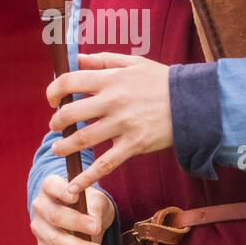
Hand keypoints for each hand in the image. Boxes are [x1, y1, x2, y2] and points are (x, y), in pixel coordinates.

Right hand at [30, 174, 115, 244]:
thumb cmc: (88, 202)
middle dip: (77, 223)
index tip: (76, 196)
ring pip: (55, 240)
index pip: (52, 186)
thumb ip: (94, 208)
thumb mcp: (95, 199)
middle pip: (55, 216)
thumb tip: (95, 226)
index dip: (62, 191)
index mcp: (50, 187)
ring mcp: (39, 228)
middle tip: (97, 228)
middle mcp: (40, 206)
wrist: (81, 215)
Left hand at [46, 51, 173, 197]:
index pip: (70, 82)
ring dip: (64, 147)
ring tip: (57, 149)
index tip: (52, 99)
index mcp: (111, 79)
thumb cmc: (162, 81)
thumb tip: (78, 58)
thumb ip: (104, 60)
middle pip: (71, 113)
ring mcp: (123, 125)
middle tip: (55, 126)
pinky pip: (105, 164)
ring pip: (82, 139)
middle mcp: (113, 101)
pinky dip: (87, 177)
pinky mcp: (133, 145)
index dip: (54, 90)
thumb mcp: (134, 63)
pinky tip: (74, 186)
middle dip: (56, 122)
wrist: (192, 102)